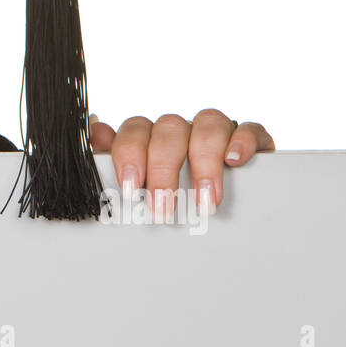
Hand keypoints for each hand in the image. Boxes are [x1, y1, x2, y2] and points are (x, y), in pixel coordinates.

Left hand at [91, 109, 273, 218]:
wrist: (220, 223)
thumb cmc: (167, 203)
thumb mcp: (135, 190)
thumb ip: (109, 164)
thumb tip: (96, 133)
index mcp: (150, 138)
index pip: (135, 130)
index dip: (130, 154)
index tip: (131, 189)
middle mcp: (181, 131)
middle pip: (169, 129)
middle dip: (164, 169)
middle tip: (163, 208)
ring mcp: (215, 133)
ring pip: (208, 123)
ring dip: (204, 162)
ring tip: (204, 201)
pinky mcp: (249, 141)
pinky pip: (249, 128)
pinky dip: (242, 141)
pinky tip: (234, 161)